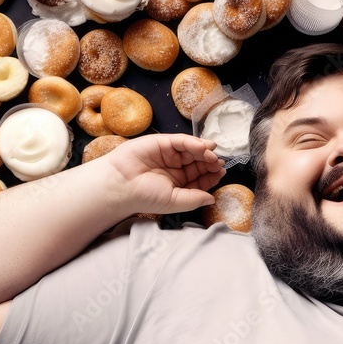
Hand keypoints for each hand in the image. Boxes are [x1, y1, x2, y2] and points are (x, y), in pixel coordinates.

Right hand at [97, 133, 226, 214]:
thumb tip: (212, 199)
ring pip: (192, 150)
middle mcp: (175, 168)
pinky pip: (182, 141)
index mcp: (178, 184)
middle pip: (199, 162)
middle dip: (210, 162)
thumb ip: (194, 198)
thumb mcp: (175, 202)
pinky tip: (204, 147)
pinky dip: (194, 143)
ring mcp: (169, 154)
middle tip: (220, 163)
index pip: (200, 178)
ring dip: (205, 152)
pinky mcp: (162, 142)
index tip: (221, 173)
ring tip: (213, 156)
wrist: (121, 185)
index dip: (211, 175)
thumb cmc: (144, 196)